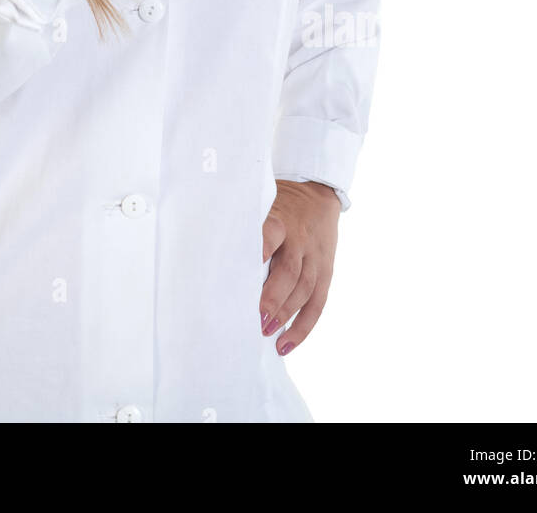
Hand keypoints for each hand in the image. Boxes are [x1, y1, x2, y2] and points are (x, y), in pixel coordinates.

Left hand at [259, 179, 339, 355]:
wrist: (318, 193)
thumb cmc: (278, 204)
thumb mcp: (262, 204)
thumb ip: (246, 225)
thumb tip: (209, 250)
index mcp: (280, 220)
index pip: (271, 234)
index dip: (260, 250)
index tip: (245, 267)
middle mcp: (300, 240)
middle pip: (289, 271)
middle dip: (272, 297)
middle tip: (254, 318)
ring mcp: (315, 257)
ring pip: (304, 289)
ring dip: (285, 314)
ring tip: (266, 332)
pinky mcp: (326, 271)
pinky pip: (318, 303)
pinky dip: (303, 326)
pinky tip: (288, 343)